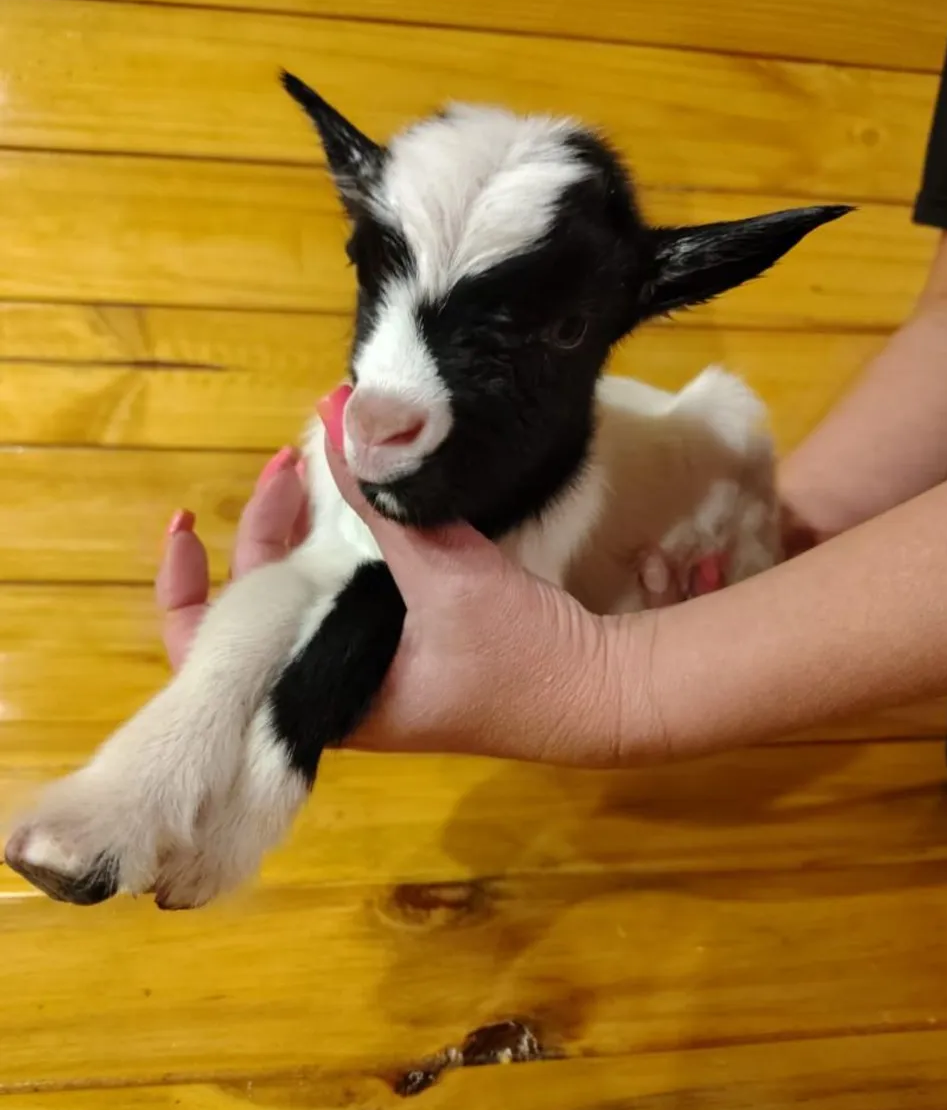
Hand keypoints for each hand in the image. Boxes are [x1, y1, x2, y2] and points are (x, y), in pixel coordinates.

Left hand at [156, 433, 633, 765]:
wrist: (601, 695)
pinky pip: (346, 596)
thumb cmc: (518, 658)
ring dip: (303, 532)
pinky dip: (341, 548)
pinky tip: (354, 502)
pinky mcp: (402, 652)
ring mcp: (367, 671)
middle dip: (261, 531)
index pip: (207, 656)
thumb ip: (384, 500)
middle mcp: (328, 688)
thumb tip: (334, 413)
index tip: (188, 521)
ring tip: (314, 465)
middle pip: (257, 610)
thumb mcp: (445, 574)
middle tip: (285, 464)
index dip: (182, 589)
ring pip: (304, 598)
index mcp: (314, 695)